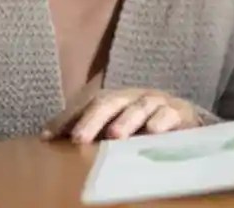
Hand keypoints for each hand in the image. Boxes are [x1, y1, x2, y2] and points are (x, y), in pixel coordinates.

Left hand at [42, 87, 202, 143]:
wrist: (185, 119)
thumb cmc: (143, 125)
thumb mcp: (115, 126)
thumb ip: (88, 130)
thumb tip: (48, 138)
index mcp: (114, 99)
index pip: (85, 104)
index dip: (67, 119)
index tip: (48, 137)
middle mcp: (132, 96)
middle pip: (109, 102)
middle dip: (93, 119)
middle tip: (79, 138)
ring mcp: (157, 102)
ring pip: (140, 106)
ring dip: (126, 121)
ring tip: (114, 135)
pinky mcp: (179, 111)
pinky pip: (169, 114)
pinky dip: (161, 121)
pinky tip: (153, 131)